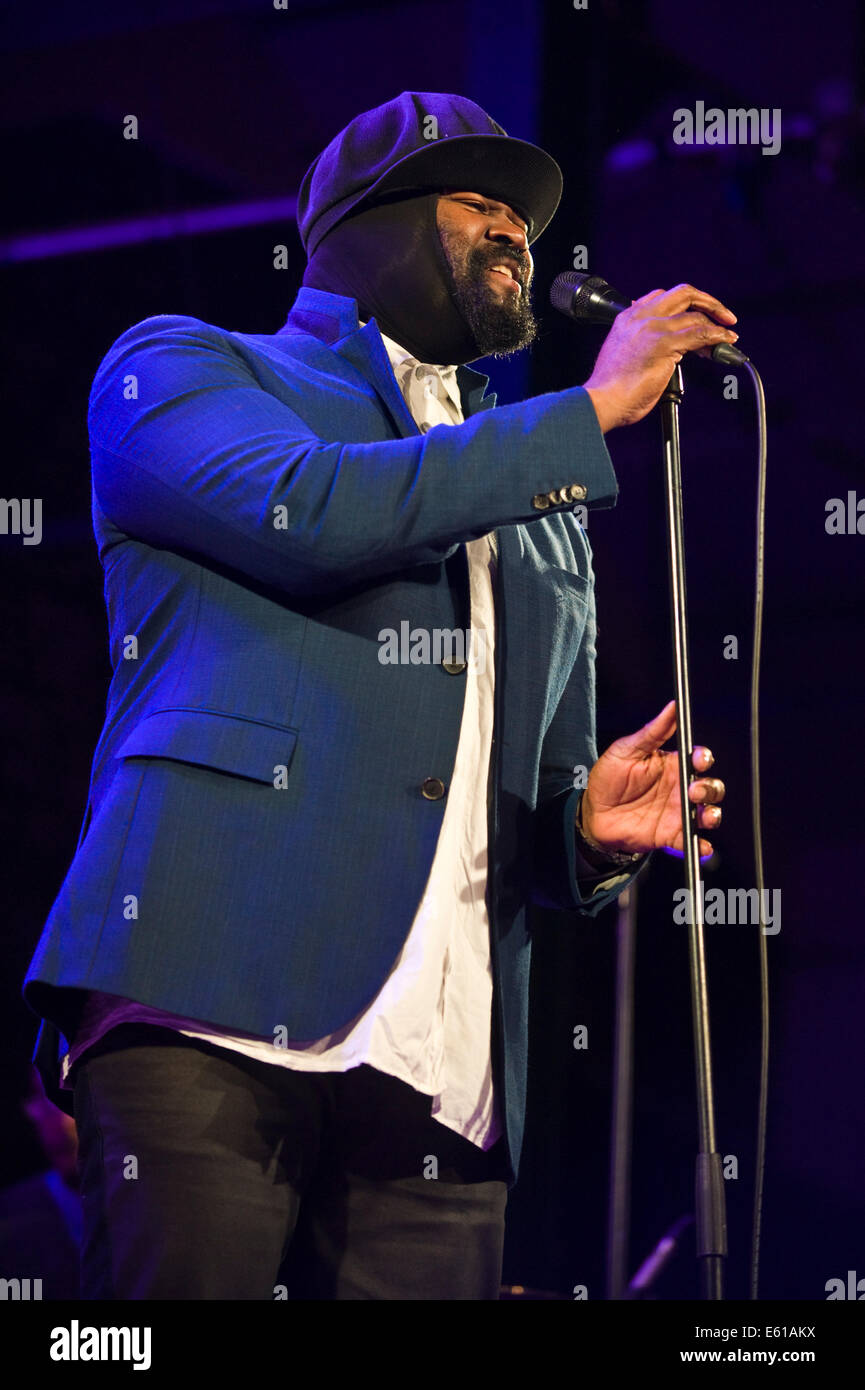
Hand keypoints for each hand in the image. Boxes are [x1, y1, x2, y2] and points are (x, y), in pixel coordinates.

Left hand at [579, 700, 723, 856]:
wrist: (593, 814)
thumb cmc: (608, 778)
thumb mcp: (626, 750)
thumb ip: (652, 732)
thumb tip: (672, 707)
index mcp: (673, 765)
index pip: (698, 759)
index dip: (702, 758)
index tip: (697, 759)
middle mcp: (680, 789)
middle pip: (710, 787)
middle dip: (710, 788)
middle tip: (693, 790)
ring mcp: (678, 813)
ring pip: (707, 813)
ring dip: (711, 815)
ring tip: (704, 816)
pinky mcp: (671, 835)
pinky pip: (691, 842)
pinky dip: (701, 846)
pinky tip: (700, 847)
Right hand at [583, 283, 737, 431]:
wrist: (601, 401)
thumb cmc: (612, 389)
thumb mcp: (625, 356)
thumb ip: (643, 345)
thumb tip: (670, 351)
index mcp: (628, 318)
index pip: (662, 297)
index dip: (686, 305)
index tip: (697, 318)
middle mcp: (640, 316)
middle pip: (683, 293)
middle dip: (709, 302)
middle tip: (723, 316)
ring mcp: (653, 328)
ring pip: (695, 314)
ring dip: (717, 324)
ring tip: (727, 339)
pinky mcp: (664, 343)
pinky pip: (700, 333)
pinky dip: (718, 336)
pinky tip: (725, 342)